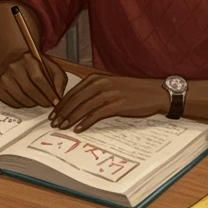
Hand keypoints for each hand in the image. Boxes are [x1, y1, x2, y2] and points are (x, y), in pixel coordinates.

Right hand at [0, 51, 67, 108]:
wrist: (15, 61)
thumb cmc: (36, 66)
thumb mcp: (51, 67)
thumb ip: (59, 80)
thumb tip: (58, 96)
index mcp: (28, 59)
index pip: (38, 79)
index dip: (48, 93)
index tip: (56, 101)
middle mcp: (14, 67)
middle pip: (30, 90)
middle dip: (42, 101)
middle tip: (48, 104)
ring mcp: (5, 78)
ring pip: (22, 99)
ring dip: (33, 104)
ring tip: (38, 100)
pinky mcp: (0, 89)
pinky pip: (14, 104)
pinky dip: (23, 105)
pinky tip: (27, 99)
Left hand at [50, 74, 169, 132]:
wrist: (154, 92)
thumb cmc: (132, 90)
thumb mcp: (110, 86)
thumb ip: (94, 91)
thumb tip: (77, 104)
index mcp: (95, 78)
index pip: (72, 92)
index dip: (61, 104)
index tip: (52, 114)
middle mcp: (99, 84)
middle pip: (75, 100)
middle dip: (62, 112)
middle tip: (53, 123)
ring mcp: (108, 94)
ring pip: (83, 107)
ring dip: (70, 118)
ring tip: (62, 127)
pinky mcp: (116, 104)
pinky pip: (96, 115)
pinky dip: (85, 122)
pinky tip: (78, 129)